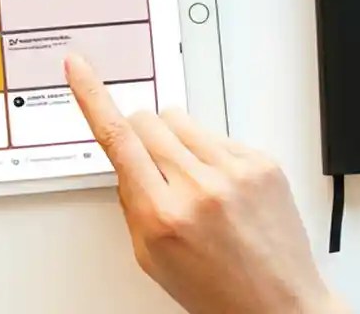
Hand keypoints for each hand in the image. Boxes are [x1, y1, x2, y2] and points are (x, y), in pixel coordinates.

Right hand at [65, 54, 347, 313]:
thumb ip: (132, 202)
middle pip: (146, 120)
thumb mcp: (151, 257)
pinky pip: (217, 133)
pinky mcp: (261, 162)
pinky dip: (210, 154)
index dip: (91, 96)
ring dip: (174, 141)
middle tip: (152, 167)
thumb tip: (125, 160)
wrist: (280, 305)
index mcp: (162, 215)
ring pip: (180, 119)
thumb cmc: (217, 291)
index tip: (78, 68)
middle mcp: (198, 187)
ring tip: (192, 181)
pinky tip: (222, 187)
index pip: (116, 138)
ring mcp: (234, 171)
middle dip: (139, 137)